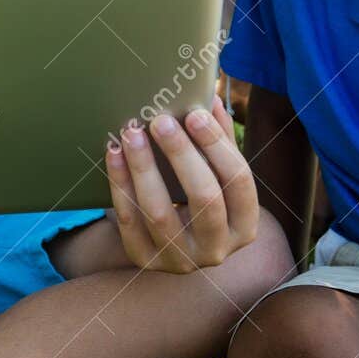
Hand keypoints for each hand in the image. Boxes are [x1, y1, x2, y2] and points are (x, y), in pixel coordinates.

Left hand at [105, 96, 258, 272]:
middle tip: (160, 120)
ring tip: (132, 131)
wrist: (174, 245)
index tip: (195, 114)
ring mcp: (180, 261)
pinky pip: (129, 220)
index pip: (238, 182)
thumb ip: (217, 140)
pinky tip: (113, 152)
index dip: (217, 146)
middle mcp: (217, 249)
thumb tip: (207, 97)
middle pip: (204, 198)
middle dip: (181, 155)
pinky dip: (120, 183)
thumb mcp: (216, 175)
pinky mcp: (145, 260)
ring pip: (160, 212)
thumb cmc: (201, 199)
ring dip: (143, 166)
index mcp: (245, 226)